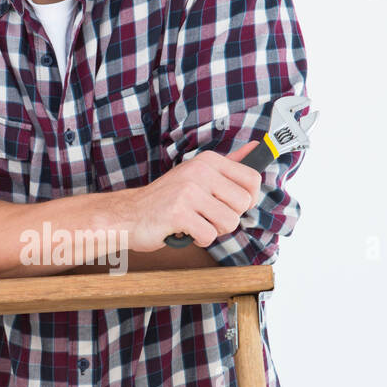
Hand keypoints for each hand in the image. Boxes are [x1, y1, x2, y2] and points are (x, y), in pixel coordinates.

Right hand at [112, 141, 261, 251]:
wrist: (129, 214)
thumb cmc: (166, 199)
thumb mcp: (198, 173)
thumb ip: (229, 163)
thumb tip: (257, 147)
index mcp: (208, 161)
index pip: (252, 178)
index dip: (248, 199)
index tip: (232, 205)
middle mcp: (200, 171)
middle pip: (243, 204)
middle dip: (228, 218)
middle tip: (207, 216)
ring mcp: (188, 191)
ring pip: (229, 222)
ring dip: (214, 230)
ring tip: (195, 223)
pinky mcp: (178, 213)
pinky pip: (209, 236)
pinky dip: (199, 239)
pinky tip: (184, 231)